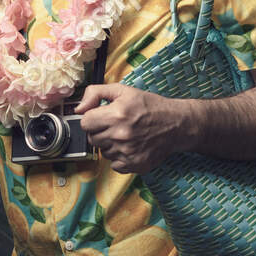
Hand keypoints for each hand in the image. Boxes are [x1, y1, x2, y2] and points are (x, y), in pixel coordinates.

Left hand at [75, 83, 190, 173]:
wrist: (176, 124)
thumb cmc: (150, 106)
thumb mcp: (124, 91)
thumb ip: (96, 93)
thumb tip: (78, 108)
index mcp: (117, 114)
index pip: (85, 123)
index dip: (92, 118)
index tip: (102, 116)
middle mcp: (121, 135)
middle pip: (92, 138)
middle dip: (100, 131)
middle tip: (116, 125)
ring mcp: (127, 152)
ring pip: (103, 152)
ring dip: (110, 144)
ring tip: (125, 135)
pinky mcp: (134, 164)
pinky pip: (114, 164)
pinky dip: (119, 157)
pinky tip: (130, 146)